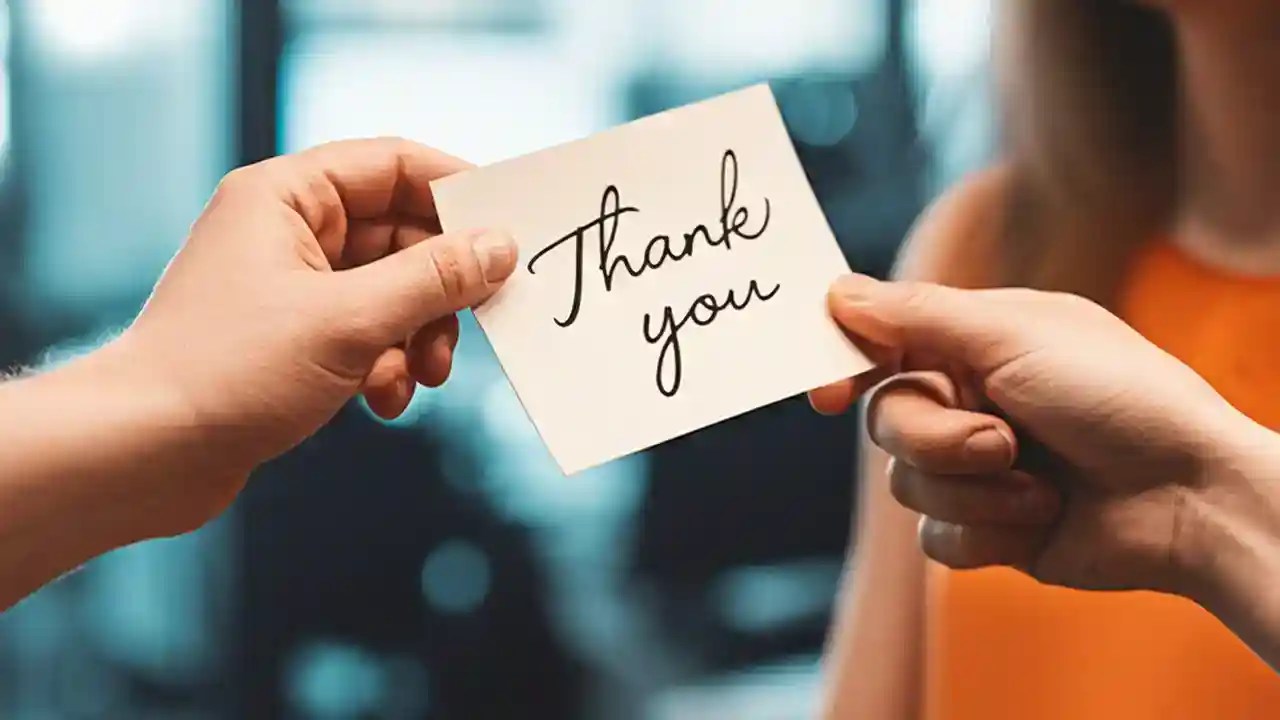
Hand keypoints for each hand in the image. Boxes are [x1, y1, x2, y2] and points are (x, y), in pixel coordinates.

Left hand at [118, 138, 514, 521]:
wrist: (144, 453)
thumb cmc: (227, 372)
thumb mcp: (350, 321)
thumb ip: (434, 279)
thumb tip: (499, 247)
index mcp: (287, 197)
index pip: (393, 166)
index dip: (455, 193)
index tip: (508, 230)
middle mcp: (287, 231)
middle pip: (400, 235)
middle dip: (440, 288)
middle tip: (476, 322)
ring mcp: (290, 286)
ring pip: (390, 291)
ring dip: (418, 335)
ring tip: (422, 376)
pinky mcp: (292, 337)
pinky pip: (366, 332)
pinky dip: (386, 363)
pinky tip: (382, 400)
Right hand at [809, 274, 1274, 599]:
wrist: (1189, 498)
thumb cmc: (1119, 397)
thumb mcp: (1014, 337)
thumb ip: (917, 316)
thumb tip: (835, 292)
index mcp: (975, 343)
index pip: (883, 344)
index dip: (846, 365)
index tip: (825, 393)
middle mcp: (970, 400)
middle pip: (885, 420)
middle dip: (937, 439)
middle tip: (1000, 441)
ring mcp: (978, 467)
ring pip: (904, 483)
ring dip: (972, 489)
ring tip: (1040, 487)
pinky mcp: (990, 527)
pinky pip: (936, 536)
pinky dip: (986, 530)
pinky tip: (1042, 520)